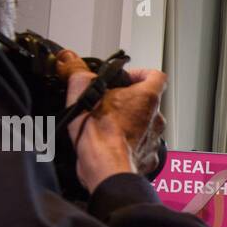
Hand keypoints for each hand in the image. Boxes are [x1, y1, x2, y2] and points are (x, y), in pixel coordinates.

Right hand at [55, 51, 166, 193]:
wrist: (105, 167)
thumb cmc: (99, 134)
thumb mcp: (82, 92)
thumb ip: (78, 71)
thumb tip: (69, 59)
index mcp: (147, 98)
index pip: (156, 75)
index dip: (140, 73)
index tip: (125, 78)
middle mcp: (156, 119)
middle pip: (148, 102)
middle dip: (129, 101)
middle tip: (108, 103)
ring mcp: (154, 140)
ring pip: (145, 126)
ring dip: (130, 123)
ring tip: (108, 125)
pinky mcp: (147, 159)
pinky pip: (141, 147)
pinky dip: (129, 145)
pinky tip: (112, 144)